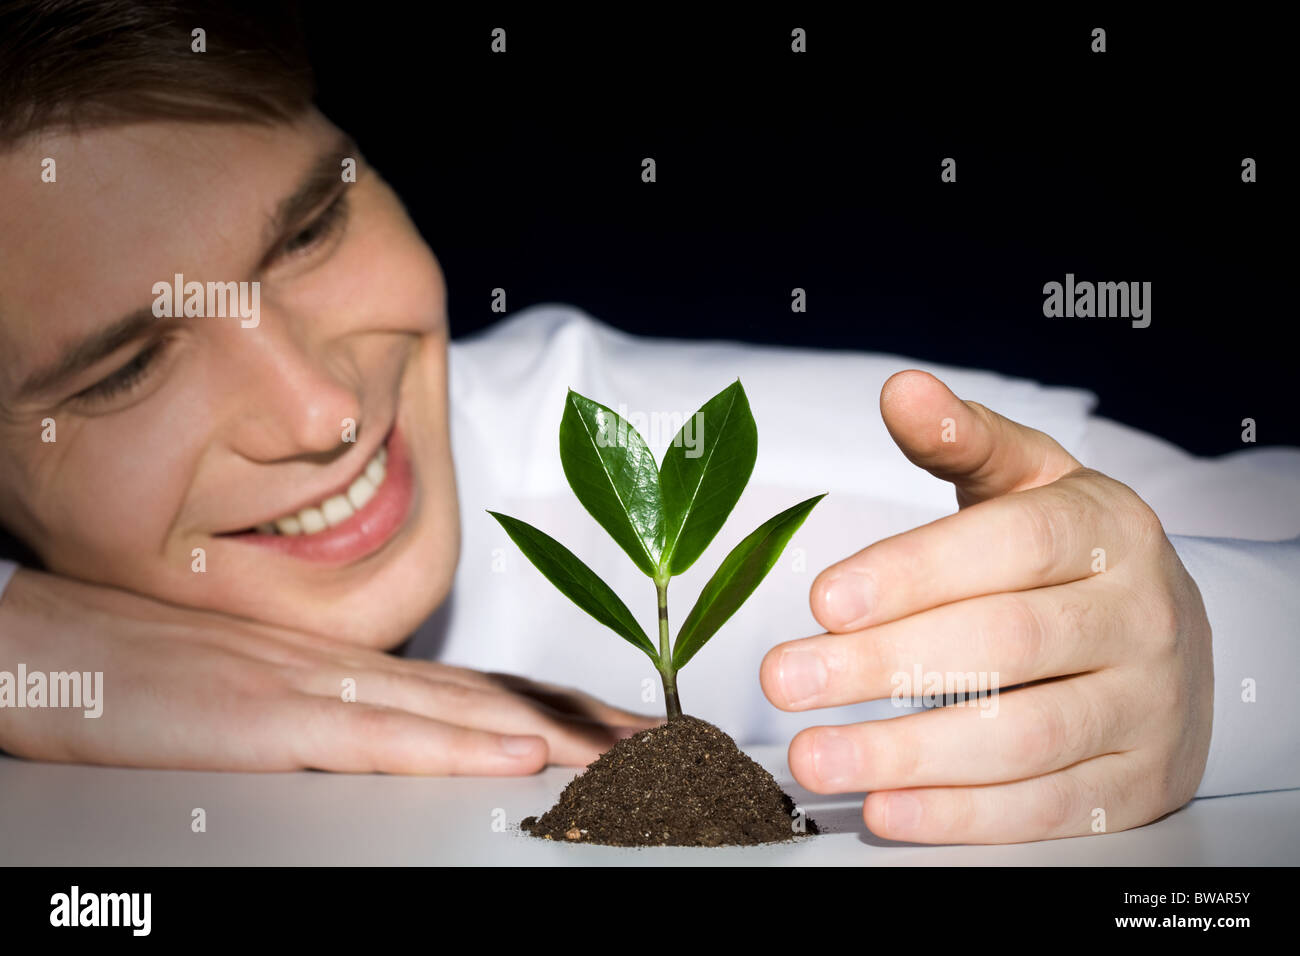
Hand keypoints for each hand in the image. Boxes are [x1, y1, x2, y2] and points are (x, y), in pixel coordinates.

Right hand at [0, 569, 657, 773]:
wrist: (47, 644)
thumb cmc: (146, 675)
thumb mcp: (260, 701)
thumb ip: (336, 722)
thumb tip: (406, 744)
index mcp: (354, 671)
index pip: (487, 689)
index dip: (569, 709)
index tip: (637, 730)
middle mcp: (354, 671)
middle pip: (501, 696)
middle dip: (596, 725)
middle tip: (681, 745)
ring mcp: (316, 690)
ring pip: (465, 710)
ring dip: (561, 732)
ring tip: (643, 754)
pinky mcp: (269, 721)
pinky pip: (381, 734)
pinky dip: (458, 743)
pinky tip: (518, 752)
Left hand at [760, 370, 1212, 842]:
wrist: (1169, 637)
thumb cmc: (1074, 554)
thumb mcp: (1030, 482)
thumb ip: (962, 442)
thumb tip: (902, 391)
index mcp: (1106, 529)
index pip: (1009, 546)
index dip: (914, 573)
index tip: (825, 599)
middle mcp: (1137, 616)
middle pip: (1004, 642)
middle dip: (884, 666)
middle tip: (785, 679)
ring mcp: (1144, 707)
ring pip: (1021, 738)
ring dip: (907, 755)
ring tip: (814, 756)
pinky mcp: (1134, 787)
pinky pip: (1042, 808)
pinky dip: (959, 816)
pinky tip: (883, 810)